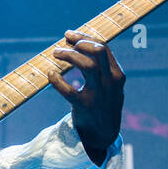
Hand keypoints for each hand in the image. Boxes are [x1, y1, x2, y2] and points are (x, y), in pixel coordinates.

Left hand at [48, 30, 125, 166]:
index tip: (69, 34)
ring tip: (55, 53)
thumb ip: (101, 66)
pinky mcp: (84, 107)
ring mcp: (98, 95)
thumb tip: (78, 42)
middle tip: (64, 43)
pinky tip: (50, 74)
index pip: (102, 47)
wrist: (104, 133)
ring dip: (69, 55)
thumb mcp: (110, 84)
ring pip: (86, 66)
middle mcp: (110, 83)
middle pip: (98, 52)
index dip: (84, 37)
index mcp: (117, 75)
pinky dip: (57, 80)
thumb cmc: (103, 103)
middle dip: (79, 42)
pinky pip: (68, 90)